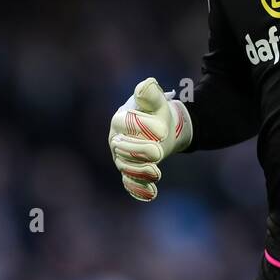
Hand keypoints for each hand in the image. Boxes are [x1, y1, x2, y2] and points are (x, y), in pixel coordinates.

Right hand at [108, 78, 191, 200]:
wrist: (161, 128)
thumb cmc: (156, 112)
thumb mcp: (155, 100)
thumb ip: (150, 93)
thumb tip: (146, 85)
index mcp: (120, 120)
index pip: (126, 124)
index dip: (142, 126)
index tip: (162, 129)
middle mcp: (116, 140)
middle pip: (123, 148)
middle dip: (140, 151)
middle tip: (158, 153)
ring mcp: (121, 158)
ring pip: (126, 167)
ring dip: (140, 172)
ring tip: (157, 173)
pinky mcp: (129, 172)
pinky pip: (130, 183)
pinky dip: (139, 189)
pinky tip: (152, 193)